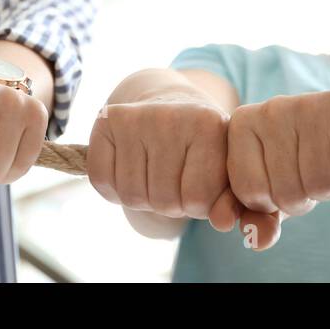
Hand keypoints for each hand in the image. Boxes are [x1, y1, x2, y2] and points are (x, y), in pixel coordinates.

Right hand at [87, 95, 237, 228]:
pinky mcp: (107, 120)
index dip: (197, 205)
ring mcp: (136, 117)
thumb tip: (222, 224)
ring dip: (142, 199)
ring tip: (153, 175)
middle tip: (173, 180)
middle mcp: (172, 116)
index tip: (198, 184)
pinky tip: (127, 171)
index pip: (199, 200)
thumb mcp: (222, 169)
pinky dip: (112, 190)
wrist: (169, 105)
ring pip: (132, 197)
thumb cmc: (200, 147)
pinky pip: (101, 181)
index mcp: (209, 126)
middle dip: (169, 204)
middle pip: (163, 201)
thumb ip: (228, 202)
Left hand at [226, 90, 329, 219]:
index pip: (250, 191)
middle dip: (306, 196)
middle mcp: (270, 109)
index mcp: (241, 126)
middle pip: (286, 191)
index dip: (273, 202)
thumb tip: (256, 240)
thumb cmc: (302, 159)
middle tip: (313, 175)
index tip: (283, 182)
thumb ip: (258, 219)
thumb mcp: (273, 188)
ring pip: (319, 181)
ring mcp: (307, 104)